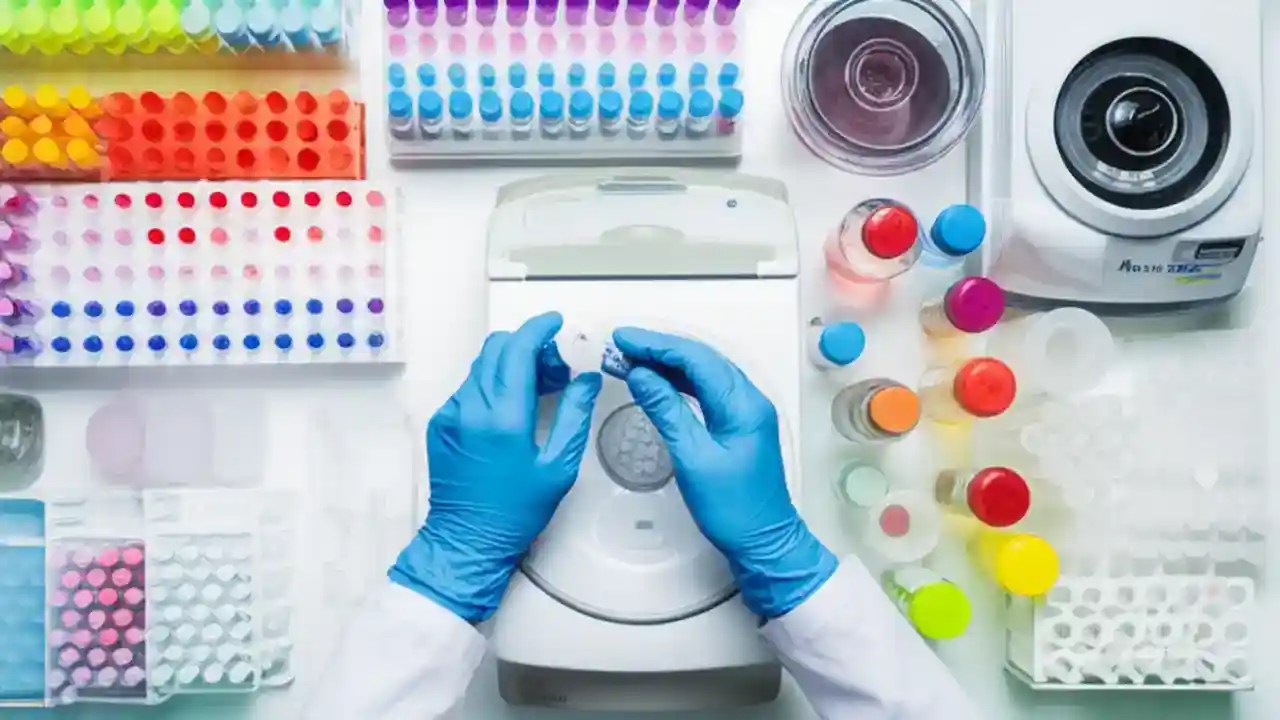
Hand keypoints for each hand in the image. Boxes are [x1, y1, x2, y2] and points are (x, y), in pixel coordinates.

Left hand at [390, 312, 601, 622]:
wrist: (466, 541)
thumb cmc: (514, 512)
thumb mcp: (558, 468)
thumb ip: (575, 416)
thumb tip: (586, 379)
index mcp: (503, 418)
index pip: (517, 350)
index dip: (538, 328)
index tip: (555, 322)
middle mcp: (470, 408)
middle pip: (496, 349)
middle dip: (528, 346)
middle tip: (554, 368)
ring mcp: (451, 415)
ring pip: (481, 366)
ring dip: (510, 365)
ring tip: (538, 392)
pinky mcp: (440, 424)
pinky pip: (469, 388)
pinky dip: (493, 385)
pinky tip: (511, 410)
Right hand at [613, 328, 836, 618]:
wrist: (764, 542)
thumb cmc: (734, 509)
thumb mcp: (692, 458)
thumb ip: (666, 411)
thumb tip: (641, 375)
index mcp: (743, 405)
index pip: (696, 358)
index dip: (656, 345)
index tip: (624, 340)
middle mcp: (749, 400)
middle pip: (700, 359)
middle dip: (659, 348)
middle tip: (621, 346)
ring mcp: (745, 411)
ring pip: (703, 373)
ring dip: (667, 364)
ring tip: (630, 360)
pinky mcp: (738, 424)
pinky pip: (706, 390)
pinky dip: (679, 382)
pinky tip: (656, 382)